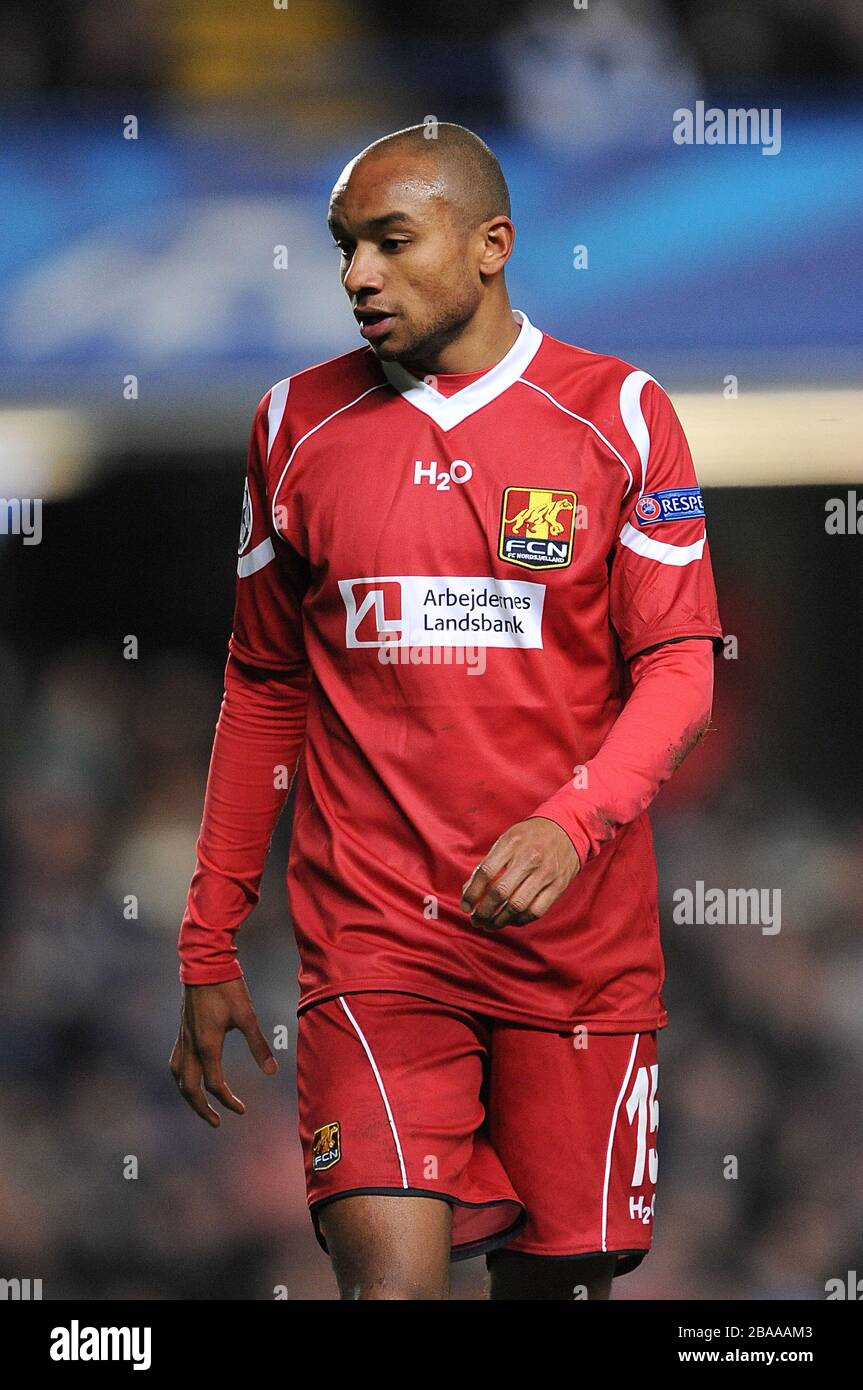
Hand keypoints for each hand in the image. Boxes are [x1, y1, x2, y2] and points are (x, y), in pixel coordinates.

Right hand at [169, 977, 277, 1126]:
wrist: (205, 963)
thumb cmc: (228, 988)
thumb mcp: (247, 1016)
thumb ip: (258, 1045)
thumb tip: (272, 1071)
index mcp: (207, 1045)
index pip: (215, 1084)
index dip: (228, 1101)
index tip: (242, 1110)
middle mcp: (191, 1045)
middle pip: (190, 1088)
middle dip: (201, 1108)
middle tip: (216, 1122)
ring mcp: (183, 1037)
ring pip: (179, 1076)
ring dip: (189, 1094)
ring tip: (200, 1104)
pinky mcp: (182, 1029)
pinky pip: (176, 1061)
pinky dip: (182, 1076)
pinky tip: (191, 1075)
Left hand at [460, 817, 580, 930]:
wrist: (568, 828)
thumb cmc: (531, 836)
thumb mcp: (507, 839)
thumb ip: (489, 863)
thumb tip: (468, 891)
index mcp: (512, 843)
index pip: (486, 872)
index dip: (472, 893)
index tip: (465, 906)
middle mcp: (529, 858)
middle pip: (500, 892)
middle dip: (484, 912)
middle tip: (476, 920)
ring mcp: (546, 873)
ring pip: (518, 906)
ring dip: (500, 920)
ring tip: (490, 925)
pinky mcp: (558, 886)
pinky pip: (536, 911)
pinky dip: (520, 920)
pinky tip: (510, 921)